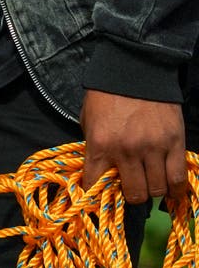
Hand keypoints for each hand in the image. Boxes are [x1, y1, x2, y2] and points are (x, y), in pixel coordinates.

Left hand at [80, 89, 186, 204]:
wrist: (134, 71)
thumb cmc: (106, 96)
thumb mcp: (88, 121)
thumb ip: (94, 147)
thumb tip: (101, 171)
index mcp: (101, 145)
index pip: (96, 184)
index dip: (97, 194)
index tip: (100, 196)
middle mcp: (127, 151)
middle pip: (134, 193)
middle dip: (131, 196)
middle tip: (131, 189)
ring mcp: (153, 148)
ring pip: (157, 188)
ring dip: (153, 191)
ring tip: (150, 185)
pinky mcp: (175, 142)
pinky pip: (179, 177)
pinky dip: (176, 189)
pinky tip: (172, 191)